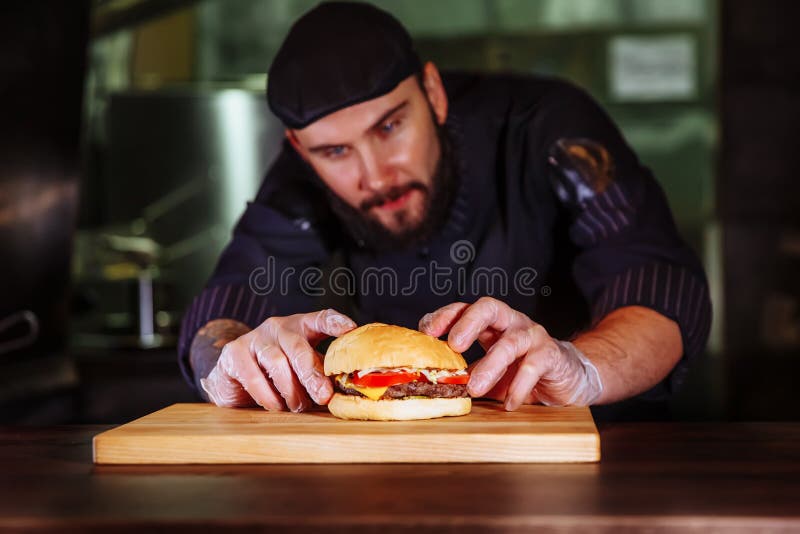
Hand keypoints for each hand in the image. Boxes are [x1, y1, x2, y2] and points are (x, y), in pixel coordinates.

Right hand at [200, 309, 356, 411]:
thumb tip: (346, 391)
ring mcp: (254, 338)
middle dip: (312, 374)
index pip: (320, 318)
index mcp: (300, 327)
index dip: (335, 322)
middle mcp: (278, 328)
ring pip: (277, 362)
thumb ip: (321, 374)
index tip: (351, 329)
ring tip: (298, 407)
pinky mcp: (233, 352)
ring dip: (290, 389)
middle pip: (299, 348)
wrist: (232, 379)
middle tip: (323, 396)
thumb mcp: (302, 370)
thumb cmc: (276, 375)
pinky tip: (275, 406)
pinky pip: (253, 376)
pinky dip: (267, 395)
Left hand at [419, 297, 601, 410]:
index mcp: (491, 323)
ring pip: (510, 342)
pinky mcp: (551, 355)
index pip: (464, 309)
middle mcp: (511, 322)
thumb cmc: (521, 372)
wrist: (567, 379)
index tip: (426, 332)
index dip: (445, 316)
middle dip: (469, 323)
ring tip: (474, 388)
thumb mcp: (488, 371)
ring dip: (490, 366)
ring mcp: (533, 336)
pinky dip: (519, 386)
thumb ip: (464, 372)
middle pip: (489, 308)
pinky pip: (534, 367)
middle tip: (454, 345)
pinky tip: (509, 403)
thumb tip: (430, 383)